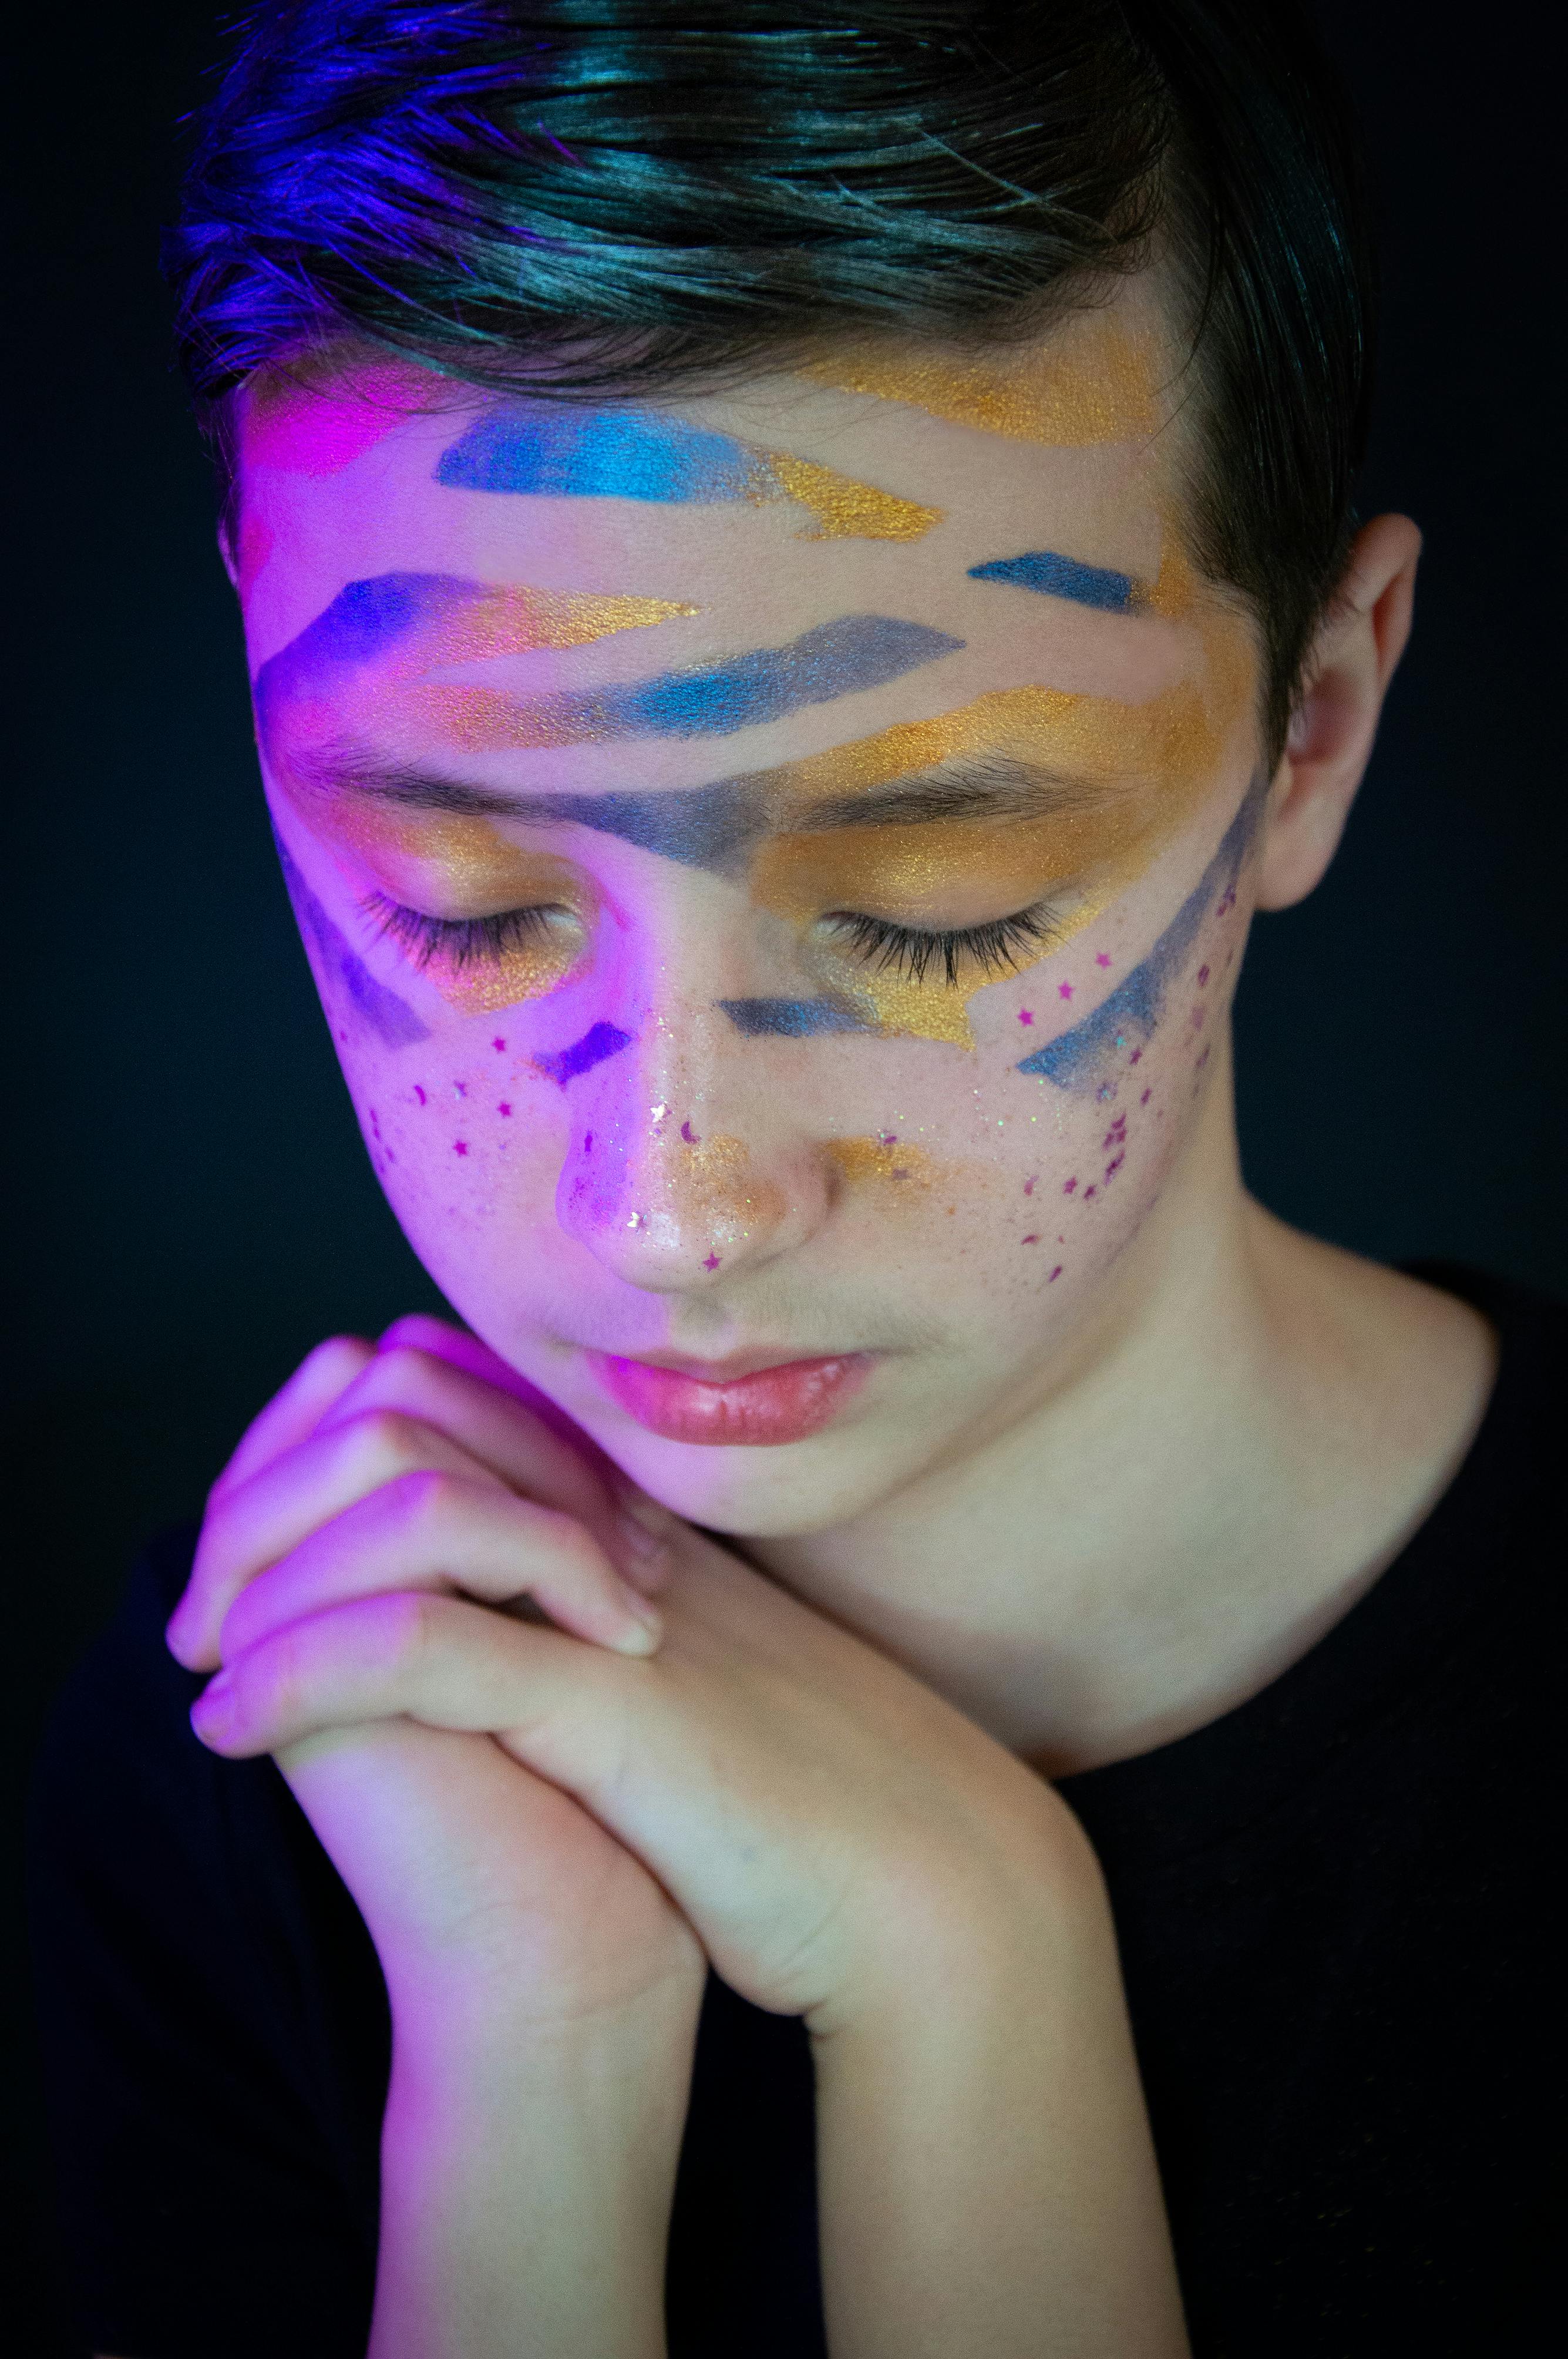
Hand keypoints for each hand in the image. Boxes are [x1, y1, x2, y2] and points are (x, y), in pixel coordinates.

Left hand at [179, 1319, 1092, 2037]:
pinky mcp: (608, 1704)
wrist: (936, 1887)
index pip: (465, 1393)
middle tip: (207, 1595)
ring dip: (265, 1581)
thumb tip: (528, 1629)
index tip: (270, 1542)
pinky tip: (231, 1727)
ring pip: (402, 1512)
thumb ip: (625, 1626)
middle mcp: (621, 1535)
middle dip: (276, 1493)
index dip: (342, 1441)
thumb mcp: (713, 1679)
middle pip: (413, 1414)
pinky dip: (299, 1675)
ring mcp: (613, 1609)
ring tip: (204, 1660)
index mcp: (641, 1525)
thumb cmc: (823, 1801)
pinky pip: (417, 1648)